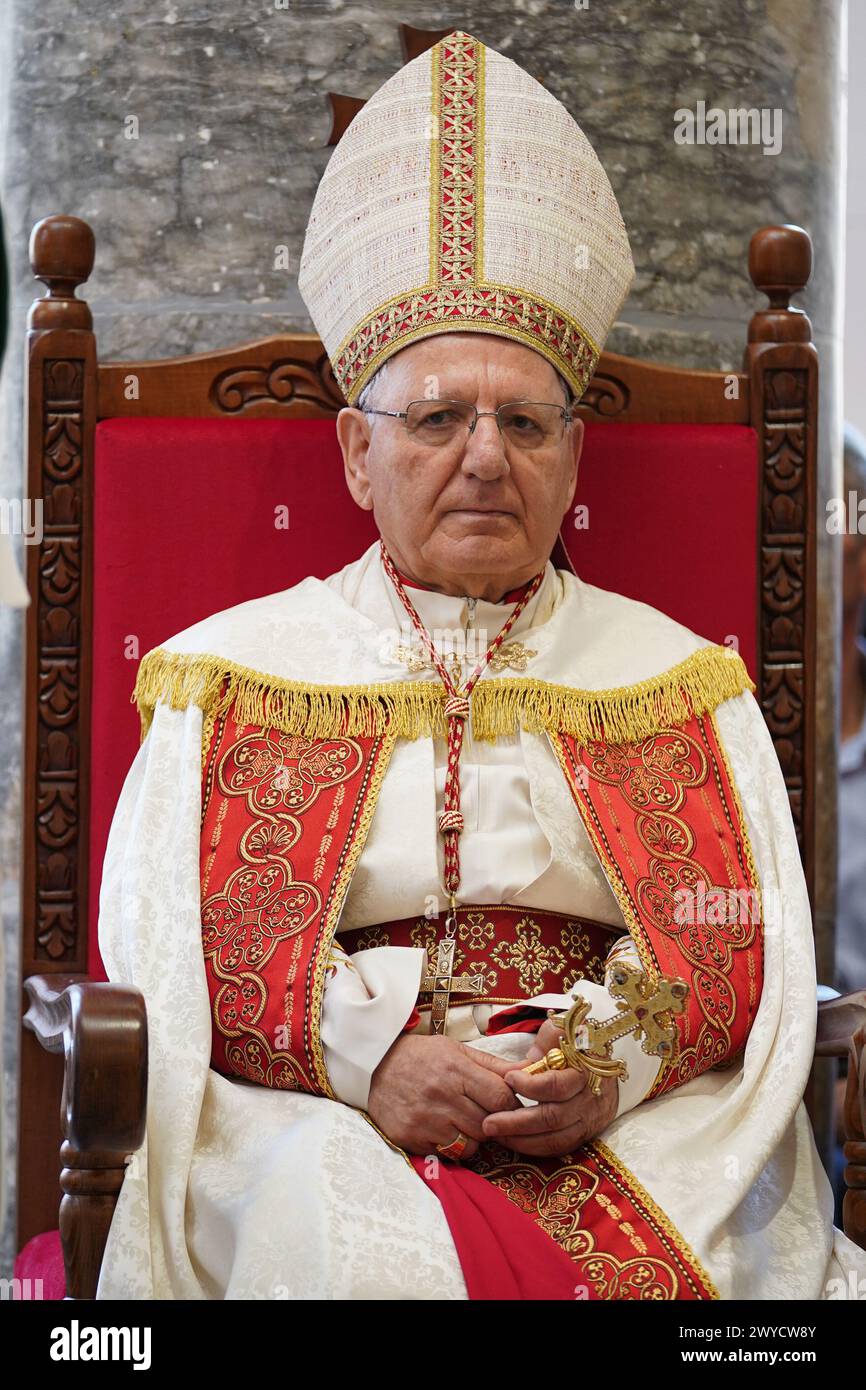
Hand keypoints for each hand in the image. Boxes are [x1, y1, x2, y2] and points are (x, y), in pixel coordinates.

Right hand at [366, 1032, 521, 1157]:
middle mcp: (440, 1096)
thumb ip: (493, 1065)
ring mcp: (424, 1120)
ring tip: (463, 1121)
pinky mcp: (410, 1138)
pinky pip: (448, 1153)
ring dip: (475, 1137)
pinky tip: (444, 1129)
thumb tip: (528, 1073)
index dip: (511, 1103)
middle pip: (489, 1124)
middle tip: (484, 1112)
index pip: (501, 1097)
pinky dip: (453, 1146)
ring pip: (472, 1144)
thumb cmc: (420, 1056)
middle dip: (493, 1121)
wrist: (373, 1067)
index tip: (507, 1103)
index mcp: (454, 1069)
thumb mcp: (456, 1050)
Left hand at [480, 1017, 618, 1156]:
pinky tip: (513, 1141)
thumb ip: (548, 1040)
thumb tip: (530, 1061)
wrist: (608, 1066)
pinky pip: (558, 1148)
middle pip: (552, 1118)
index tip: (508, 1078)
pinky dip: (534, 1148)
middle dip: (517, 1122)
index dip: (530, 1085)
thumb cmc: (580, 1045)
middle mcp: (588, 1100)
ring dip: (522, 1140)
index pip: (556, 1085)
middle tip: (489, 1123)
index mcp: (585, 1072)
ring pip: (554, 1139)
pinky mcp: (584, 1135)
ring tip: (495, 1134)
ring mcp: (587, 1120)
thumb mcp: (566, 1031)